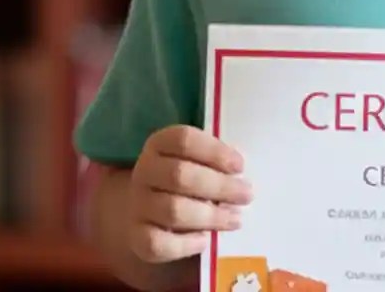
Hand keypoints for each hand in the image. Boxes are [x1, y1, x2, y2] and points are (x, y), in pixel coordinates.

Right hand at [128, 124, 252, 263]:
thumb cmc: (187, 179)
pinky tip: (205, 239)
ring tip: (235, 219)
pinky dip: (186, 243)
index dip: (214, 152)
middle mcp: (144, 171)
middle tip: (246, 194)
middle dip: (219, 186)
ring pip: (174, 211)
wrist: (152, 210)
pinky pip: (159, 244)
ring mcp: (138, 205)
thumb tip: (238, 173)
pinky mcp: (137, 237)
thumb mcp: (200, 161)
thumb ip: (217, 163)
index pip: (183, 140)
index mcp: (160, 144)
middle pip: (180, 176)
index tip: (239, 166)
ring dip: (211, 216)